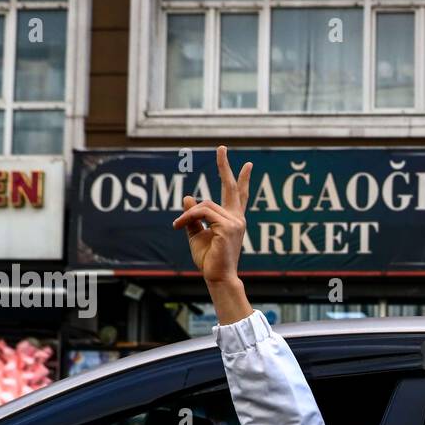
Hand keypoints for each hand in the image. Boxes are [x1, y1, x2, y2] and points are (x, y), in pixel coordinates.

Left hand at [172, 145, 251, 285]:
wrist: (217, 276)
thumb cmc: (210, 260)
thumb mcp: (196, 235)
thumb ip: (193, 217)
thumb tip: (188, 197)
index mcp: (233, 220)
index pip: (239, 196)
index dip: (242, 179)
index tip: (247, 165)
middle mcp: (237, 219)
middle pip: (231, 188)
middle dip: (225, 166)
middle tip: (221, 148)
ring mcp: (235, 222)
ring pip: (205, 205)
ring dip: (188, 214)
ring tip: (177, 225)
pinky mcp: (227, 227)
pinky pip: (202, 212)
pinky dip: (188, 217)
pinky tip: (178, 225)